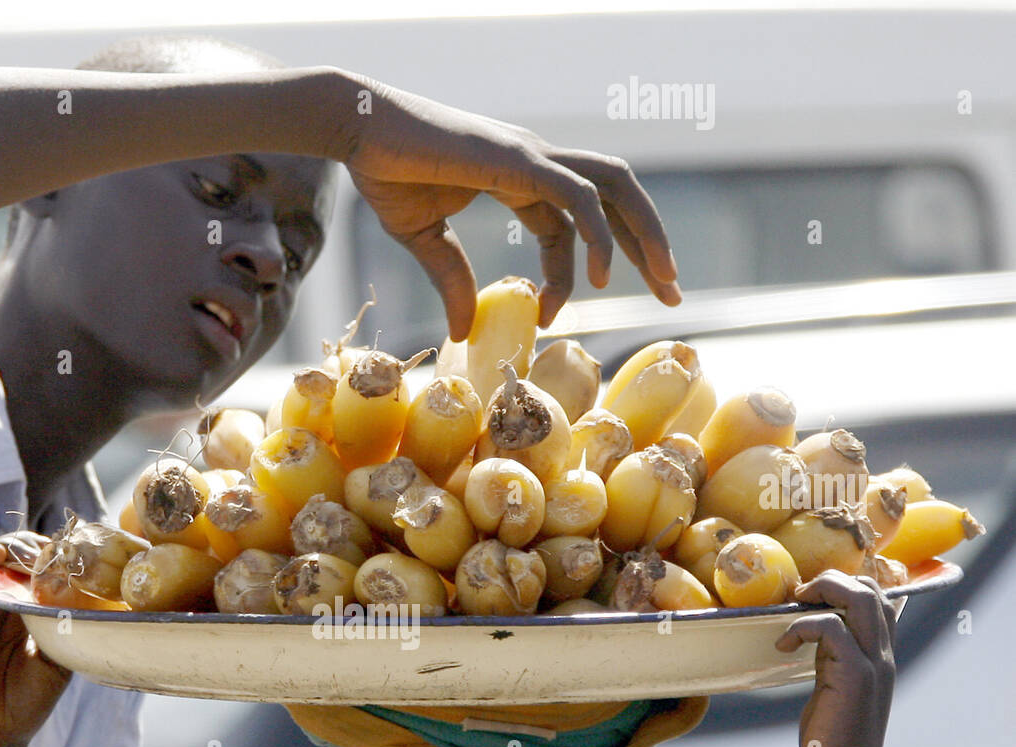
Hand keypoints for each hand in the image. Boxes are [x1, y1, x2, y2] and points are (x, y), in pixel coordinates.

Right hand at [0, 537, 71, 746]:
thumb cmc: (27, 700)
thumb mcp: (58, 660)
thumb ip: (67, 629)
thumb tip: (92, 598)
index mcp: (24, 612)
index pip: (34, 569)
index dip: (50, 553)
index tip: (73, 547)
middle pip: (10, 560)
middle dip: (31, 546)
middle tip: (52, 547)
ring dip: (7, 550)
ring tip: (27, 548)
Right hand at [337, 76, 680, 337]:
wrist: (358, 130)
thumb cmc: (385, 172)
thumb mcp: (424, 240)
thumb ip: (450, 278)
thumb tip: (464, 330)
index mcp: (518, 177)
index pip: (570, 224)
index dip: (572, 273)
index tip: (551, 319)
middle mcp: (536, 162)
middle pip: (615, 198)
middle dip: (649, 244)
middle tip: (674, 293)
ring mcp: (532, 155)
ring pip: (614, 189)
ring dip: (646, 235)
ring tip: (664, 280)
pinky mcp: (519, 159)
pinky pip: (575, 196)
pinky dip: (596, 235)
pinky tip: (598, 278)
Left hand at [774, 572, 896, 746]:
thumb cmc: (831, 741)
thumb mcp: (833, 689)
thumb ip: (831, 660)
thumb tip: (808, 636)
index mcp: (879, 656)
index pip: (878, 598)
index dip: (845, 585)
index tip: (808, 598)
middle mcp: (882, 655)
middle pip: (870, 589)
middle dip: (830, 581)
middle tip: (796, 598)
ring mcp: (873, 664)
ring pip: (859, 598)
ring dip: (821, 592)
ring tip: (792, 609)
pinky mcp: (855, 677)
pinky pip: (831, 627)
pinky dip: (802, 626)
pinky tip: (782, 646)